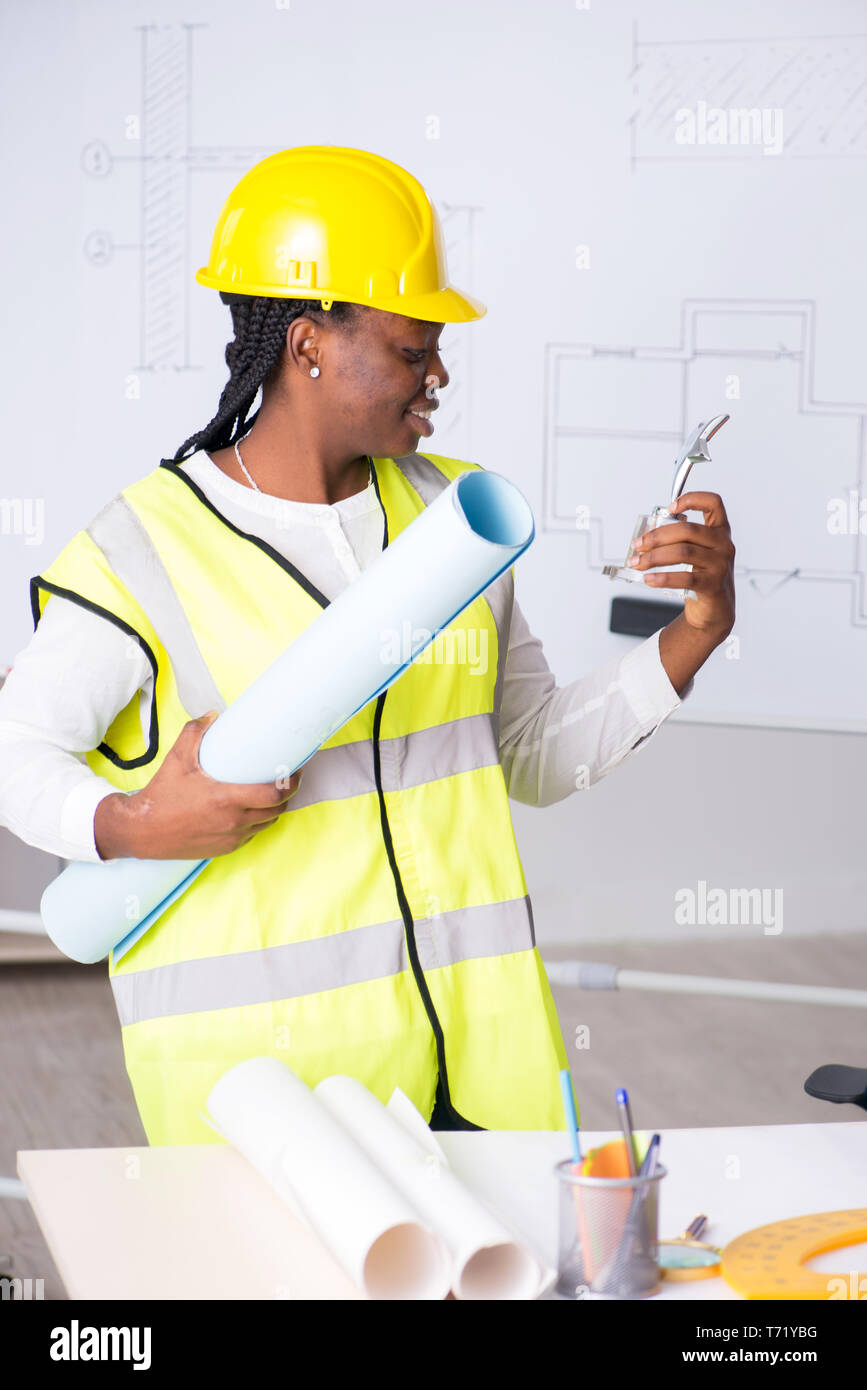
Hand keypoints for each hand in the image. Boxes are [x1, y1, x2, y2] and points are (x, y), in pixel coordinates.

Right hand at [94, 709, 302, 860]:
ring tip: (273, 794)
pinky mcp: (224, 848)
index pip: (274, 795)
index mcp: (226, 799)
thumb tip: (212, 714)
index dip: (291, 784)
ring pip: (266, 824)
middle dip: (286, 795)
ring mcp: (230, 837)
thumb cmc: (162, 795)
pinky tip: (254, 811)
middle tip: (287, 780)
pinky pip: (251, 835)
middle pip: (276, 810)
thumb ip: (195, 732)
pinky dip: (257, 823)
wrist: (142, 831)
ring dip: (273, 810)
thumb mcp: (177, 759)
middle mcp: (233, 821)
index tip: (296, 772)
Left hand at [630, 491, 735, 637]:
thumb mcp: (696, 552)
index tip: (670, 508)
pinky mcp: (712, 584)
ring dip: (653, 557)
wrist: (714, 610)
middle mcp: (723, 545)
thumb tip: (645, 536)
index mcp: (720, 531)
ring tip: (638, 563)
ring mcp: (720, 565)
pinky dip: (662, 578)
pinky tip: (649, 580)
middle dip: (657, 536)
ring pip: (682, 552)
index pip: (713, 503)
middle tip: (638, 545)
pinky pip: (684, 577)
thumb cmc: (701, 576)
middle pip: (687, 530)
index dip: (691, 499)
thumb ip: (678, 539)